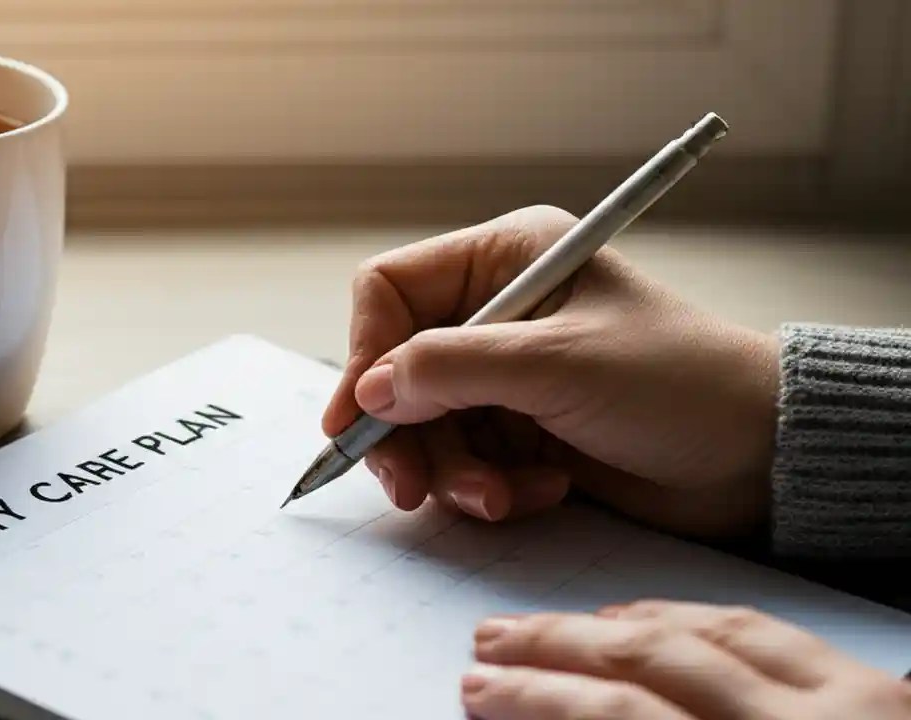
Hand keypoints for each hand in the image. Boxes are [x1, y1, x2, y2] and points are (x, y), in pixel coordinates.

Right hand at [321, 205, 780, 538]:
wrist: (758, 457)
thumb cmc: (680, 383)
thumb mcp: (560, 364)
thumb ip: (453, 368)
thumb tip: (369, 390)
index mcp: (506, 260)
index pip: (392, 291)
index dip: (363, 351)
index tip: (355, 417)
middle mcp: (498, 312)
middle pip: (397, 368)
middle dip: (405, 432)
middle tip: (411, 487)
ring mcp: (508, 376)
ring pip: (426, 425)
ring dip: (452, 472)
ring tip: (496, 498)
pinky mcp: (521, 430)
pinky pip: (466, 462)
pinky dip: (490, 487)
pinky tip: (540, 492)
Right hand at [461, 600, 910, 718]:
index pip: (626, 718)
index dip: (540, 699)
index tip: (481, 691)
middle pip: (654, 661)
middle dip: (557, 647)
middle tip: (491, 642)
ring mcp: (853, 702)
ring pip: (709, 631)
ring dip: (615, 621)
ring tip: (551, 624)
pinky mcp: (882, 691)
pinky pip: (768, 628)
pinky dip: (693, 616)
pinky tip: (649, 618)